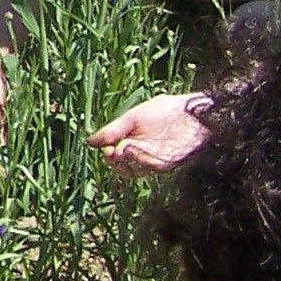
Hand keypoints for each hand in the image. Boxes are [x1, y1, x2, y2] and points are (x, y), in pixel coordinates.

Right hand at [89, 93, 208, 176]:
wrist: (191, 111)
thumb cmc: (164, 110)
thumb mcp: (132, 117)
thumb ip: (113, 130)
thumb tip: (89, 142)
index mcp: (132, 144)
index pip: (115, 159)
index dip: (109, 157)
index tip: (106, 149)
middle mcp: (143, 155)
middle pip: (123, 168)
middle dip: (115, 162)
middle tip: (112, 152)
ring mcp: (155, 160)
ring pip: (135, 170)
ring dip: (127, 161)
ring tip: (123, 148)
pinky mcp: (169, 162)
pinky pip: (151, 167)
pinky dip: (141, 160)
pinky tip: (135, 149)